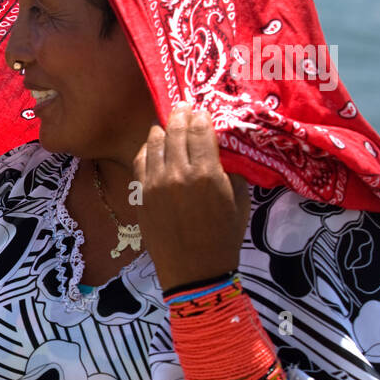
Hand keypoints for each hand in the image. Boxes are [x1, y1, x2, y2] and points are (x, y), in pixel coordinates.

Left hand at [131, 102, 250, 291]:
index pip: (200, 130)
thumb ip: (231, 169)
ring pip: (155, 141)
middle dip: (181, 115)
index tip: (202, 111)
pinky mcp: (140, 194)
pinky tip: (154, 146)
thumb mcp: (240, 200)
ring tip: (169, 125)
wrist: (194, 271)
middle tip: (183, 107)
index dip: (201, 116)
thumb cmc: (223, 237)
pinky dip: (148, 149)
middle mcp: (178, 174)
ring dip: (164, 129)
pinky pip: (140, 160)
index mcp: (207, 174)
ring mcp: (155, 183)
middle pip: (176, 131)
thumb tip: (220, 146)